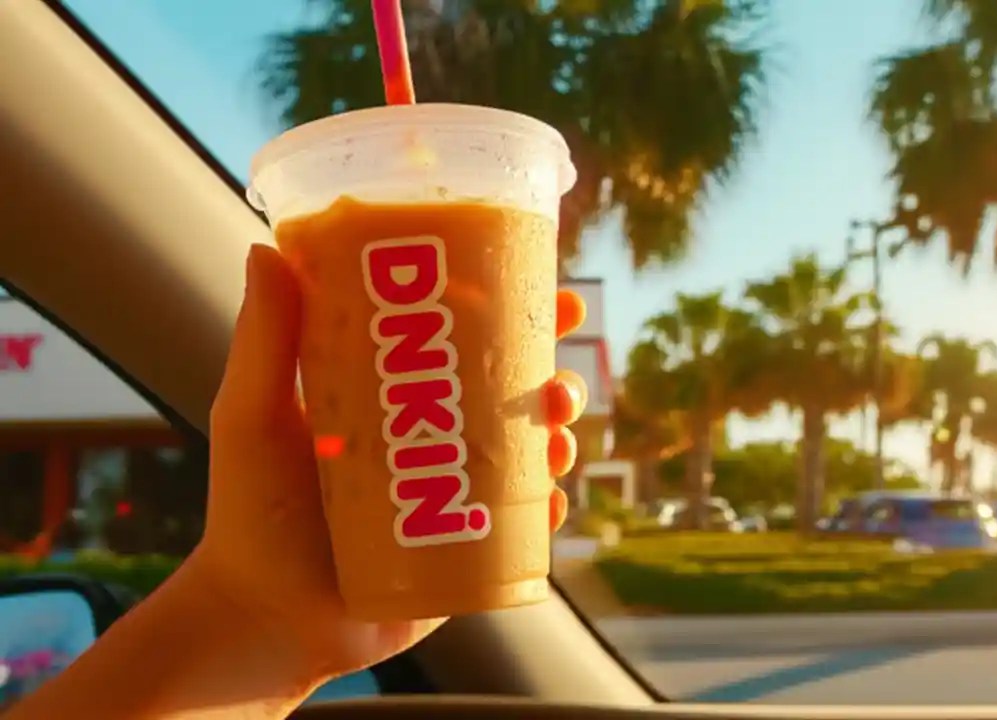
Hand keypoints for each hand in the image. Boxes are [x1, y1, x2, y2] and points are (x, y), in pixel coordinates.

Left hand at [190, 244, 586, 682]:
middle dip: (553, 378)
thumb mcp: (253, 416)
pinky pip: (522, 524)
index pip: (462, 340)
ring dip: (559, 438)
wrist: (265, 620)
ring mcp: (454, 495)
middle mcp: (432, 439)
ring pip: (528, 454)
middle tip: (559, 378)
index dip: (513, 313)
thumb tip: (265, 247)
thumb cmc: (248, 514)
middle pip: (512, 394)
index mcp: (392, 396)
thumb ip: (265, 340)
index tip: (549, 294)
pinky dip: (546, 508)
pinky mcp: (465, 548)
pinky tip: (550, 499)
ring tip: (556, 437)